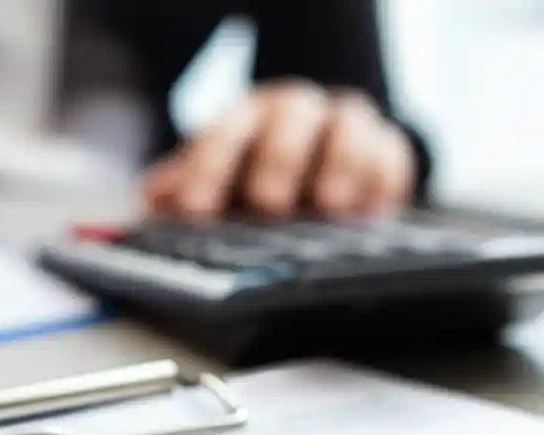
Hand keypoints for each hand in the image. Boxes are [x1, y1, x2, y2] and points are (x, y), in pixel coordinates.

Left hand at [142, 80, 414, 219]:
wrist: (311, 165)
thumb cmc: (248, 177)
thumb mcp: (211, 181)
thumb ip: (182, 187)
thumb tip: (151, 197)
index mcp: (245, 117)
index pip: (224, 132)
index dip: (207, 168)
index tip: (195, 208)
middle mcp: (296, 113)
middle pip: (290, 118)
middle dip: (277, 158)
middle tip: (267, 202)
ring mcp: (344, 127)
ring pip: (349, 127)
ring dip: (341, 163)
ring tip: (330, 204)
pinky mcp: (385, 152)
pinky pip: (392, 155)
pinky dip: (383, 180)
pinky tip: (370, 212)